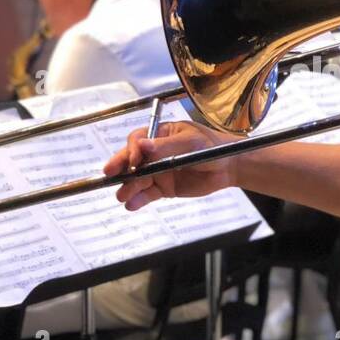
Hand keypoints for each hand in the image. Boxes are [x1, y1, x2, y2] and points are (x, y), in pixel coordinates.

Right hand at [104, 121, 236, 209]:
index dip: (132, 150)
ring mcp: (158, 171)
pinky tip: (132, 205)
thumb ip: (167, 145)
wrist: (228, 167)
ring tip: (122, 196)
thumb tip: (143, 145)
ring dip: (128, 187)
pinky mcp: (163, 188)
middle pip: (131, 160)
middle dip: (121, 168)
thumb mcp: (191, 142)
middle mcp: (155, 153)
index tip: (134, 161)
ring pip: (137, 180)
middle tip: (111, 175)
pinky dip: (139, 200)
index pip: (138, 140)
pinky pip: (147, 194)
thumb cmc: (212, 146)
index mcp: (160, 134)